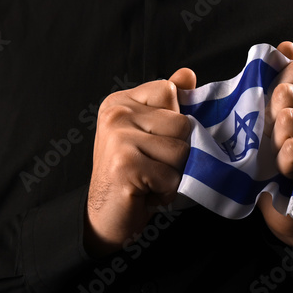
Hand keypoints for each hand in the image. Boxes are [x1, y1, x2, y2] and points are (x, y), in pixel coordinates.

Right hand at [84, 68, 196, 256]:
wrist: (105, 217)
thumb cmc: (132, 176)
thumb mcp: (151, 134)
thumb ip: (168, 104)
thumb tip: (187, 74)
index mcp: (121, 102)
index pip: (170, 91)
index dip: (174, 123)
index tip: (155, 142)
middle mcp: (116, 114)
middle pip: (182, 123)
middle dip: (178, 153)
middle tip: (154, 167)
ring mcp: (118, 138)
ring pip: (181, 151)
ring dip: (174, 174)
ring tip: (152, 180)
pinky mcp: (124, 164)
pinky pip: (171, 175)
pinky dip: (166, 191)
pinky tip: (147, 192)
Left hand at [257, 41, 292, 245]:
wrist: (288, 210)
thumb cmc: (275, 162)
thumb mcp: (269, 118)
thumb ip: (277, 80)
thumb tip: (287, 46)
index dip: (271, 93)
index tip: (271, 119)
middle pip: (285, 93)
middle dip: (269, 123)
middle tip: (275, 145)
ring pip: (287, 119)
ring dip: (275, 146)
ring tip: (283, 159)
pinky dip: (283, 163)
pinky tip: (289, 171)